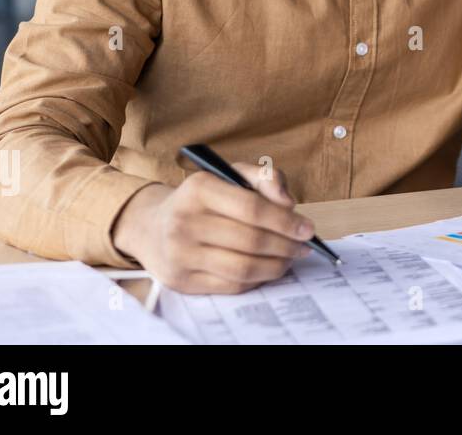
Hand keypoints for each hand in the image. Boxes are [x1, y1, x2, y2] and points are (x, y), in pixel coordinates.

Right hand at [112, 162, 314, 293]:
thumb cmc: (204, 200)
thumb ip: (265, 178)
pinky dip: (257, 279)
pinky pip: (231, 285)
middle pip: (251, 240)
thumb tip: (288, 203)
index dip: (285, 221)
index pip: (252, 208)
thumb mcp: (231, 175)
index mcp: (199, 188)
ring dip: (276, 266)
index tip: (308, 229)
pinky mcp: (182, 280)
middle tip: (303, 246)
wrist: (153, 226)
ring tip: (289, 258)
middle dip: (286, 246)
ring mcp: (180, 254)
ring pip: (243, 267)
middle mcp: (184, 221)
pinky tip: (267, 268)